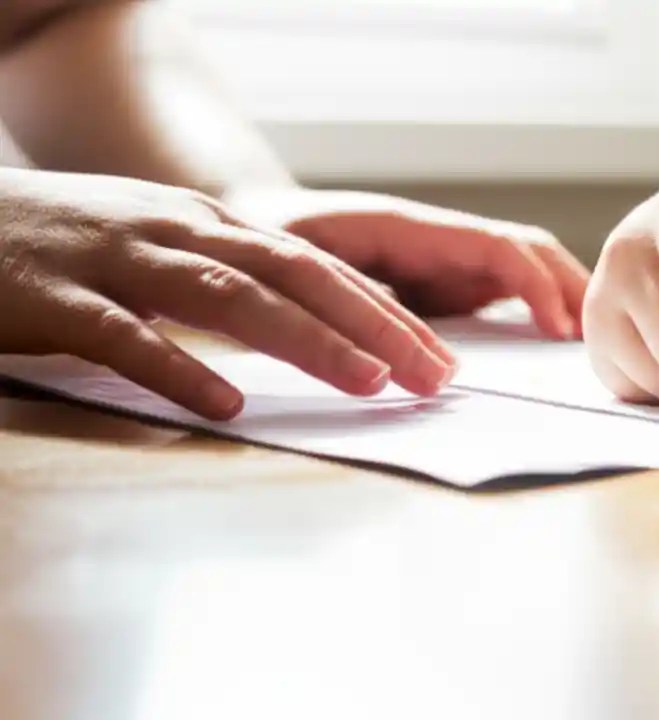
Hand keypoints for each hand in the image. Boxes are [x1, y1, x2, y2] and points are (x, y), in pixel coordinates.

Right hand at [0, 170, 454, 419]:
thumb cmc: (75, 245)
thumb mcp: (168, 248)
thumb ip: (235, 279)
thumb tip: (317, 325)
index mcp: (210, 225)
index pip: (318, 268)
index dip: (384, 312)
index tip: (440, 357)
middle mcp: (178, 233)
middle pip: (295, 275)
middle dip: (374, 326)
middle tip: (434, 377)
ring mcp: (118, 260)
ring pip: (229, 296)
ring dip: (306, 340)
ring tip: (368, 381)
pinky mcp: (56, 299)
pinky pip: (123, 335)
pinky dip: (177, 368)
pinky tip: (223, 405)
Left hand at [224, 187, 589, 338]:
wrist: (253, 225)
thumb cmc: (269, 242)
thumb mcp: (295, 267)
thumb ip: (349, 298)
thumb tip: (409, 344)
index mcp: (407, 227)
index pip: (494, 245)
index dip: (535, 283)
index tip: (560, 326)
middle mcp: (438, 241)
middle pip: (526, 252)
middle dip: (569, 289)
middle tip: (599, 342)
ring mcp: (445, 262)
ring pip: (522, 274)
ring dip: (559, 305)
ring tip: (587, 353)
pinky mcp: (444, 287)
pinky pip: (500, 298)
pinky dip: (532, 320)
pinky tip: (544, 357)